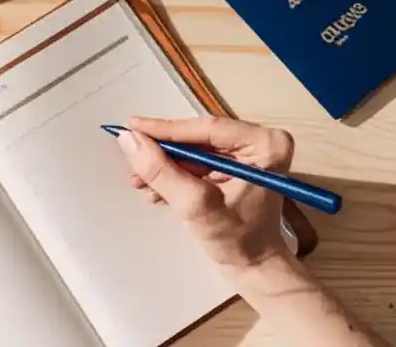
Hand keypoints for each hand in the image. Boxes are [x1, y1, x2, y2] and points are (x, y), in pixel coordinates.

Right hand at [115, 116, 294, 272]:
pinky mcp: (235, 166)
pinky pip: (198, 161)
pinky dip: (176, 173)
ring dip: (166, 165)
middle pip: (198, 137)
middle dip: (164, 151)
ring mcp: (248, 154)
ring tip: (141, 180)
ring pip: (194, 150)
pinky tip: (157, 188)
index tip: (132, 127)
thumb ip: (162, 172)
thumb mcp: (196, 206)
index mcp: (265, 144)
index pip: (206, 128)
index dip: (166, 129)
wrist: (255, 268)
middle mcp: (259, 142)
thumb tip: (129, 140)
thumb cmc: (239, 241)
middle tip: (132, 154)